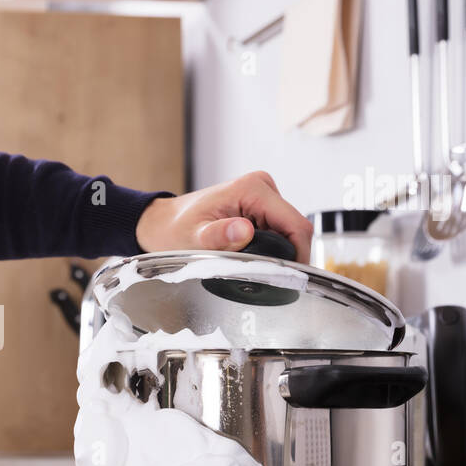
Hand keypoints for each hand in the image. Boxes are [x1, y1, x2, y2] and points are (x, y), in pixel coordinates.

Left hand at [134, 171, 313, 264]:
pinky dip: (273, 247)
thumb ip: (219, 236)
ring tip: (259, 268)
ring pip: (289, 230)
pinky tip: (257, 258)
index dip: (300, 253)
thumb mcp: (194, 238)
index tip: (293, 277)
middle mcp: (262, 187)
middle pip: (296, 227)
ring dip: (281, 251)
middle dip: (289, 254)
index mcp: (252, 189)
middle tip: (273, 278)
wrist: (165, 223)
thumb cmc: (176, 229)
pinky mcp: (261, 206)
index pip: (295, 224)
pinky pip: (279, 230)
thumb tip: (245, 230)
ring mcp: (263, 195)